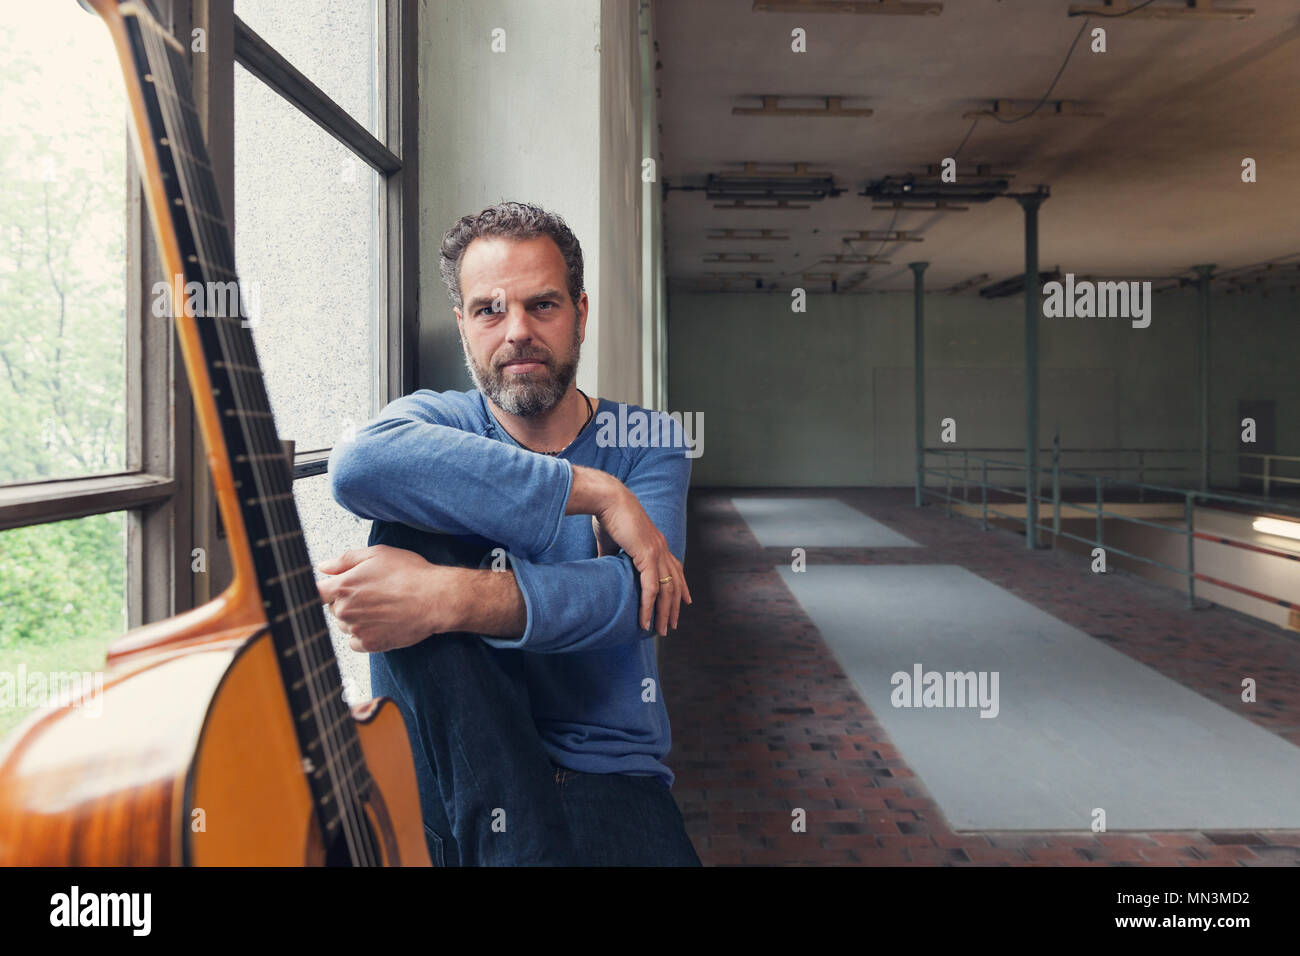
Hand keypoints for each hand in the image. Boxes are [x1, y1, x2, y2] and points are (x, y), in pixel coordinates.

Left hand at [316, 545, 455, 652]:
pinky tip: (381, 623)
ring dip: (356, 619)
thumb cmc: (410, 574)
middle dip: (347, 601)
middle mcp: (345, 610)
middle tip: (371, 594)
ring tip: (380, 607)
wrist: (435, 599)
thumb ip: (345, 560)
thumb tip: (324, 567)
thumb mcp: (377, 555)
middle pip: (333, 609)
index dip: (325, 590)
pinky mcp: (371, 644)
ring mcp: (357, 630)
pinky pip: (355, 643)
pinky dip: (364, 635)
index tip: (333, 590)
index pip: (316, 592)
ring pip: (345, 626)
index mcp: (343, 586)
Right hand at [593, 486, 691, 636]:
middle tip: (673, 625)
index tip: (685, 602)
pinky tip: (646, 621)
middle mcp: (662, 548)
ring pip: (667, 591)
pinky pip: (651, 588)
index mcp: (656, 542)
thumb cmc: (607, 515)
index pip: (676, 569)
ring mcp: (657, 552)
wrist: (607, 498)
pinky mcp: (647, 556)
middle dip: (675, 607)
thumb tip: (604, 568)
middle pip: (675, 584)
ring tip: (662, 631)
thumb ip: (611, 557)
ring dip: (665, 613)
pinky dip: (649, 607)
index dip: (681, 586)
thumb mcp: (611, 542)